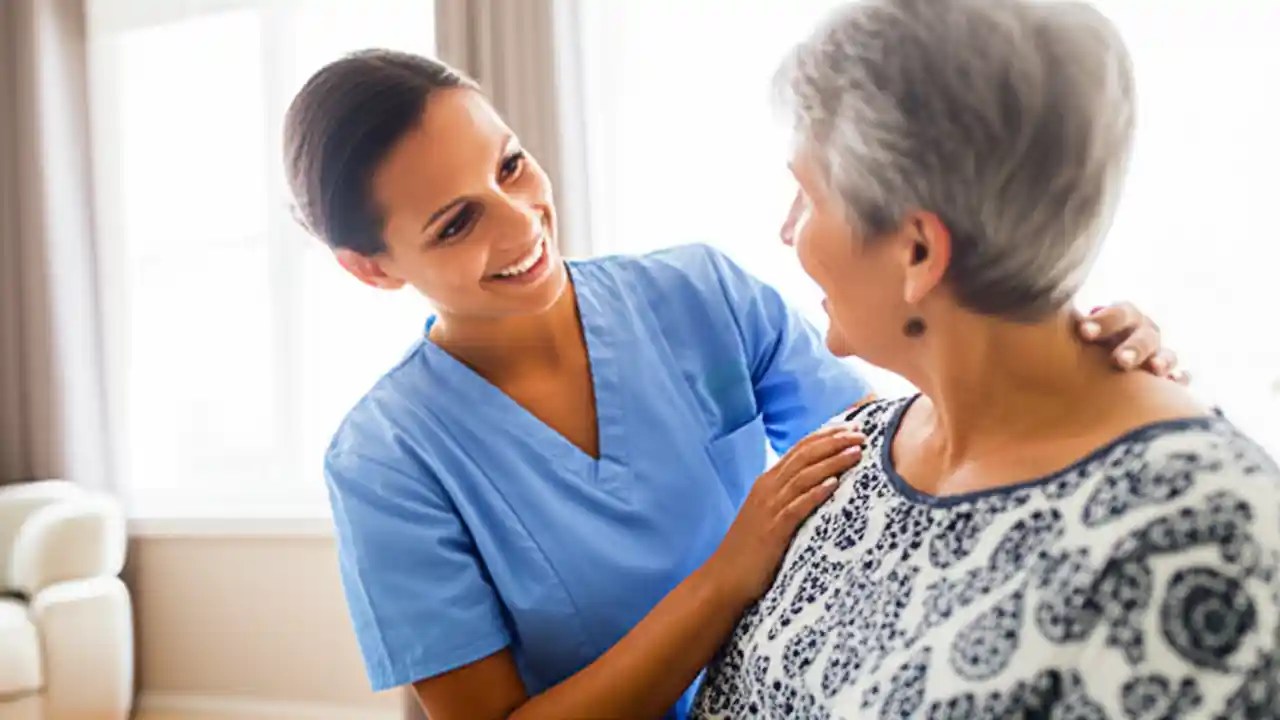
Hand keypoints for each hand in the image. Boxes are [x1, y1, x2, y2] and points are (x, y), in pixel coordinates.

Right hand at [707, 425, 864, 603]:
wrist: (724, 578)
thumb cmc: (750, 550)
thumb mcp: (768, 515)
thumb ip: (788, 498)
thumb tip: (818, 486)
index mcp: (767, 482)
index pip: (799, 449)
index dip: (826, 435)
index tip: (851, 426)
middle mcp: (767, 489)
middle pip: (804, 455)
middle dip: (834, 441)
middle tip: (861, 432)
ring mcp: (769, 508)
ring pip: (804, 475)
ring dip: (832, 462)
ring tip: (856, 452)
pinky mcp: (773, 529)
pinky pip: (797, 506)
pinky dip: (815, 493)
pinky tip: (834, 485)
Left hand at [1077, 302, 1189, 383]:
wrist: (1093, 368)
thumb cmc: (1081, 344)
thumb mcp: (1077, 331)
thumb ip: (1073, 325)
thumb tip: (1035, 310)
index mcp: (1122, 317)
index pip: (1120, 313)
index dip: (1104, 321)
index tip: (1084, 332)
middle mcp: (1143, 332)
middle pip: (1144, 336)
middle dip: (1133, 348)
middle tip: (1119, 361)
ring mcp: (1158, 353)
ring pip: (1166, 355)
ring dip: (1161, 361)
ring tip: (1154, 369)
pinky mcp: (1167, 376)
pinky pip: (1179, 377)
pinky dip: (1178, 380)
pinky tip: (1174, 384)